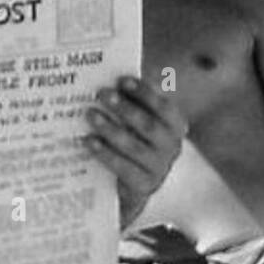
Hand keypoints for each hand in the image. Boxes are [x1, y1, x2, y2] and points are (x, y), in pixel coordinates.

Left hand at [84, 75, 186, 229]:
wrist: (131, 186)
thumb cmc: (133, 141)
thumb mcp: (136, 121)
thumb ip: (131, 101)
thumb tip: (112, 78)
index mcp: (174, 125)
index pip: (163, 106)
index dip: (144, 92)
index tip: (122, 80)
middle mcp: (172, 146)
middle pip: (148, 125)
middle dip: (125, 108)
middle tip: (102, 93)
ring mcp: (159, 168)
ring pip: (134, 146)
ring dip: (111, 128)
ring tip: (90, 114)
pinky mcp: (144, 185)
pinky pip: (124, 168)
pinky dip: (105, 153)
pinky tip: (88, 141)